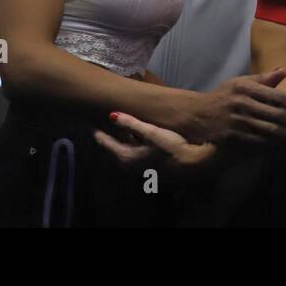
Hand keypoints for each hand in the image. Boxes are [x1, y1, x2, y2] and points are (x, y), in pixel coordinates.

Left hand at [95, 112, 218, 177]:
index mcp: (127, 157)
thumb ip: (131, 124)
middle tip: (102, 122)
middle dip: (108, 136)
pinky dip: (131, 145)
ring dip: (120, 141)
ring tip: (118, 127)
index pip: (106, 144)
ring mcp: (141, 170)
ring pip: (125, 153)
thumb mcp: (151, 132)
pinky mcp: (151, 169)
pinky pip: (134, 156)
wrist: (195, 165)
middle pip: (114, 149)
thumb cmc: (172, 147)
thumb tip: (111, 115)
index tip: (90, 122)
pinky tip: (137, 138)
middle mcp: (130, 167)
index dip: (98, 132)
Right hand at [179, 68, 285, 144]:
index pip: (275, 95)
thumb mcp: (240, 82)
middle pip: (275, 115)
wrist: (196, 114)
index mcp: (245, 88)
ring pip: (268, 130)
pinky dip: (271, 145)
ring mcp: (236, 121)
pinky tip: (281, 146)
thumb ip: (263, 79)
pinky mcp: (232, 137)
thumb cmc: (223, 96)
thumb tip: (285, 69)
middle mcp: (242, 103)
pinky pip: (256, 142)